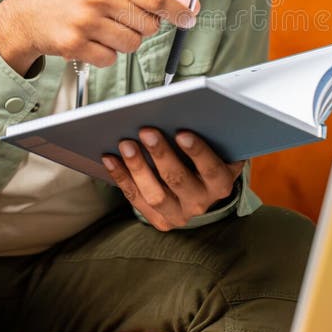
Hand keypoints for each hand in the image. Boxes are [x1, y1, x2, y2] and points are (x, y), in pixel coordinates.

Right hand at [0, 0, 195, 74]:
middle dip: (141, 27)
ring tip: (103, 29)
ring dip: (123, 42)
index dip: (176, 11)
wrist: (26, 13)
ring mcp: (85, 20)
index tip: (189, 18)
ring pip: (131, 44)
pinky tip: (90, 41)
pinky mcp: (74, 44)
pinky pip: (110, 59)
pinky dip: (105, 54)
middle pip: (147, 24)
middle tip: (121, 19)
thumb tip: (186, 5)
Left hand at [102, 128, 243, 230]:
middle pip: (179, 180)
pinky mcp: (160, 220)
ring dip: (138, 168)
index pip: (211, 168)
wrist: (202, 185)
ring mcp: (180, 214)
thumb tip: (182, 111)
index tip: (182, 133)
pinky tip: (110, 158)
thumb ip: (208, 133)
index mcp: (221, 182)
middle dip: (161, 154)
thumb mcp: (216, 145)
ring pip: (155, 195)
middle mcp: (202, 202)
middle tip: (146, 131)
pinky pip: (136, 199)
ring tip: (125, 144)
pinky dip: (122, 177)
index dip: (197, 152)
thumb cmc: (208, 154)